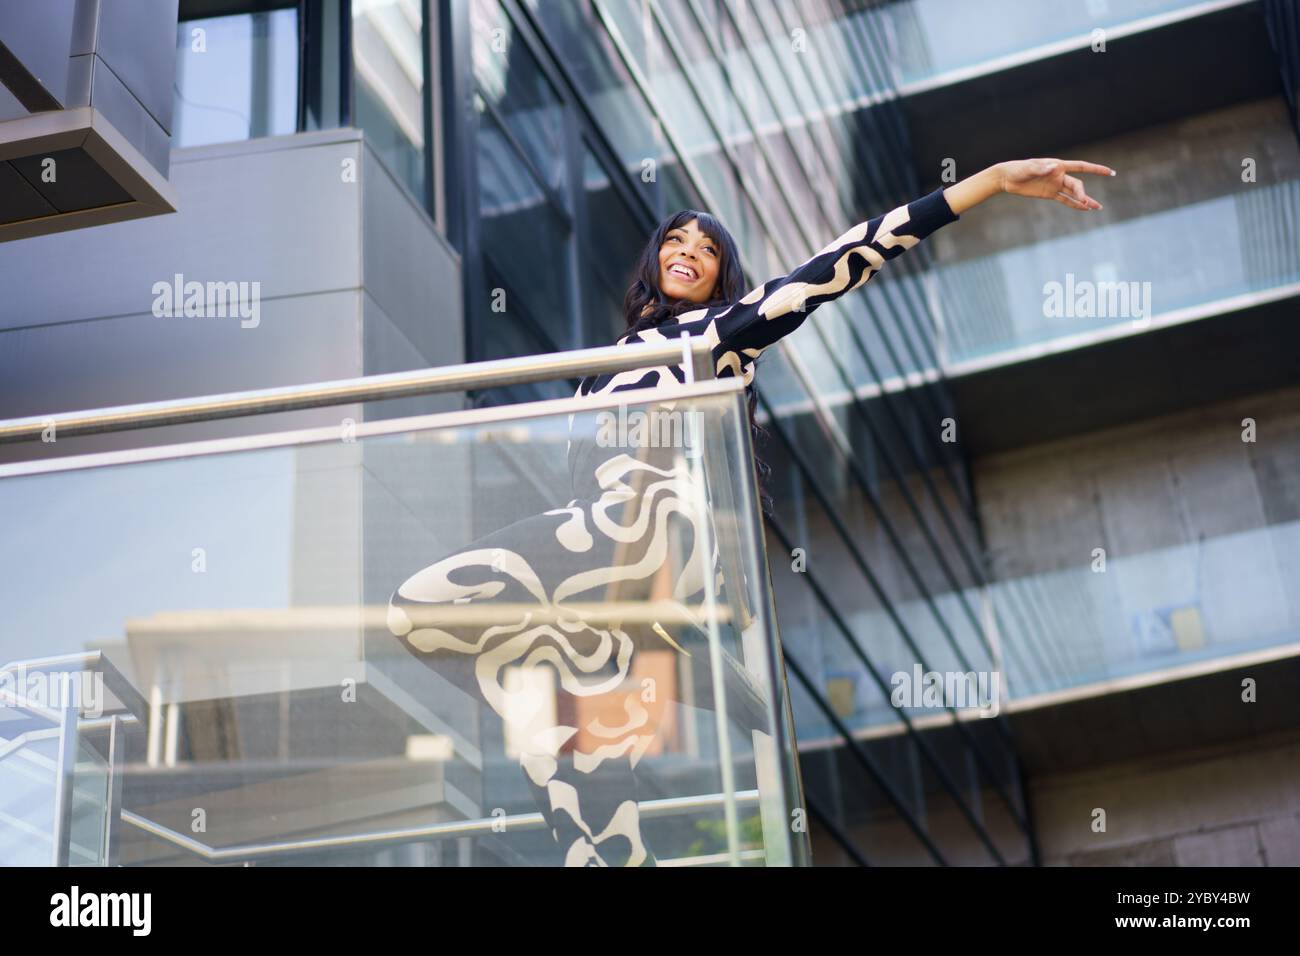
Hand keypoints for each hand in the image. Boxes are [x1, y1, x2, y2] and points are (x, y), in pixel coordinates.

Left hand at [998, 158, 1114, 210]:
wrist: (1007, 178)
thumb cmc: (1018, 169)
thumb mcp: (1029, 168)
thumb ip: (1042, 168)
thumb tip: (1054, 167)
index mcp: (1058, 166)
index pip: (1081, 167)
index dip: (1096, 169)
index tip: (1110, 172)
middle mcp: (1059, 175)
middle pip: (1076, 184)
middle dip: (1082, 193)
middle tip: (1086, 202)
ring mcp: (1055, 185)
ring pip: (1073, 193)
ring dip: (1084, 200)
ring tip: (1097, 207)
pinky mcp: (1049, 194)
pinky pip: (1065, 200)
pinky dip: (1074, 205)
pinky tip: (1084, 209)